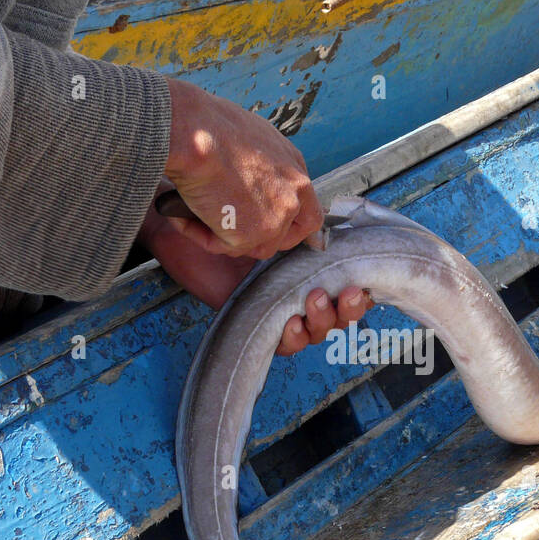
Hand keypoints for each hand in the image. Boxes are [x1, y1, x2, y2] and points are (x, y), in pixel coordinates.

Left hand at [138, 200, 372, 355]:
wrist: (179, 210)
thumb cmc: (221, 196)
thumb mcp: (271, 201)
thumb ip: (301, 217)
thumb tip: (326, 236)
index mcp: (305, 254)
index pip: (343, 280)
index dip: (356, 287)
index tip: (359, 282)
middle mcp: (292, 279)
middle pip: (334, 308)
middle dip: (347, 307)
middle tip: (345, 295)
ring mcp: (273, 299)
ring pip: (314, 327)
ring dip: (323, 320)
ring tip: (315, 302)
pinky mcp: (250, 316)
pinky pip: (280, 343)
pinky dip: (293, 338)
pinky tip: (292, 323)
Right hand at [160, 77, 323, 258]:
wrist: (194, 133)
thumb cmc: (212, 127)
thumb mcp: (255, 140)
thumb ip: (264, 168)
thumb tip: (251, 183)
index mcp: (295, 171)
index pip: (308, 214)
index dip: (289, 226)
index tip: (270, 227)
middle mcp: (292, 196)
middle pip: (286, 238)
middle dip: (258, 239)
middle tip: (228, 229)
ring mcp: (274, 218)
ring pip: (253, 246)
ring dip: (227, 237)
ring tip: (198, 214)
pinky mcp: (248, 234)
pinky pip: (222, 245)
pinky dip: (200, 234)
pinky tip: (183, 217)